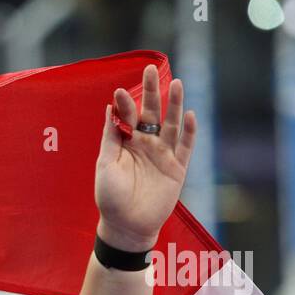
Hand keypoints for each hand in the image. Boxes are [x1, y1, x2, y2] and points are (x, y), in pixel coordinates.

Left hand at [94, 63, 196, 251]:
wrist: (127, 226)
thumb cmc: (110, 198)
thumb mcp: (105, 165)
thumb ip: (110, 138)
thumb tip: (109, 108)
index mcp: (126, 143)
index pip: (127, 117)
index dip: (126, 103)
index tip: (120, 91)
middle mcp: (146, 145)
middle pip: (152, 113)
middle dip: (152, 92)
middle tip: (151, 69)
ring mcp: (163, 155)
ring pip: (170, 125)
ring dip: (174, 105)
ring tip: (177, 83)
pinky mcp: (177, 168)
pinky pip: (185, 147)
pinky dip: (188, 131)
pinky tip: (189, 114)